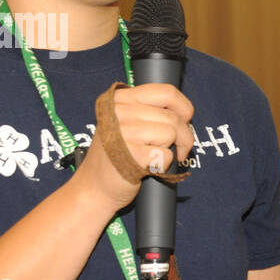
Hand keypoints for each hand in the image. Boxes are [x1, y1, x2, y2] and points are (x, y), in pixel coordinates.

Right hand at [74, 83, 194, 209]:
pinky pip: (166, 154)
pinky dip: (164, 164)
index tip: (185, 121)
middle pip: (173, 117)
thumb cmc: (116, 156)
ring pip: (172, 133)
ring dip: (174, 150)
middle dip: (184, 136)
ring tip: (159, 157)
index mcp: (120, 99)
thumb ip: (149, 111)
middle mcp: (119, 111)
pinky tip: (148, 166)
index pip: (167, 92)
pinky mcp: (131, 154)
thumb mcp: (127, 123)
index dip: (184, 108)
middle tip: (178, 148)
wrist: (94, 187)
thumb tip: (185, 113)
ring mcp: (123, 132)